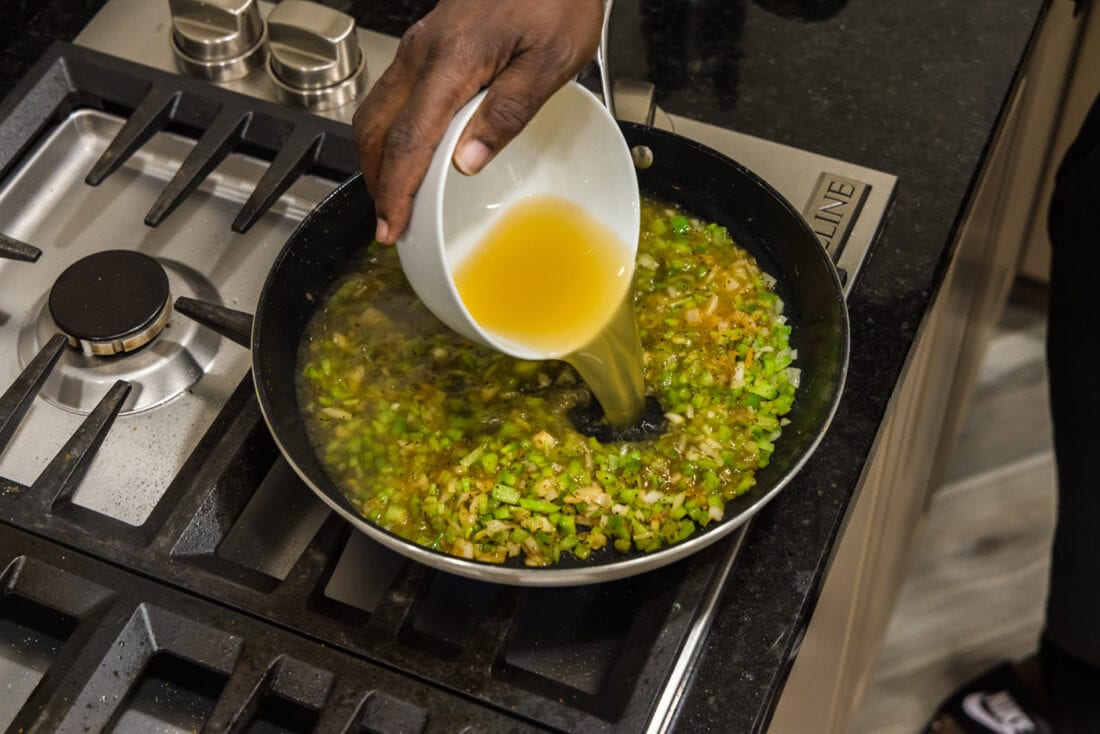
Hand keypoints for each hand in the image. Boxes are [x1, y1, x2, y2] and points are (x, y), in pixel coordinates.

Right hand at [352, 0, 604, 243]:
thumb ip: (507, 113)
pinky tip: (411, 153)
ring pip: (377, 110)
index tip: (393, 225)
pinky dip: (391, 133)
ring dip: (379, 158)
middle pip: (376, 128)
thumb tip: (468, 162)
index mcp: (451, 61)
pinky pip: (393, 95)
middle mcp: (424, 52)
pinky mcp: (428, 43)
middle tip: (391, 222)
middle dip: (376, 181)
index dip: (396, 190)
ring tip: (397, 196)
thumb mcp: (551, 60)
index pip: (408, 140)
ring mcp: (420, 46)